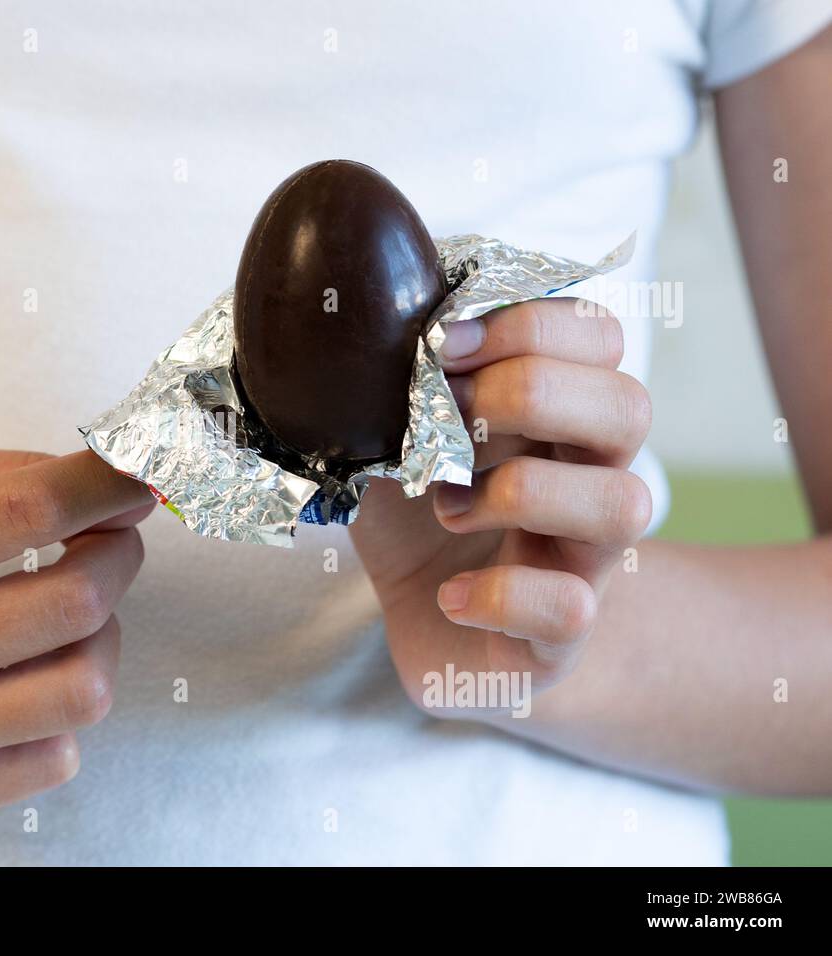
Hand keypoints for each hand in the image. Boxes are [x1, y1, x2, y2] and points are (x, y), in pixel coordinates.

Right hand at [0, 442, 153, 818]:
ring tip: (65, 612)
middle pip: (77, 602)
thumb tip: (118, 487)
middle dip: (118, 553)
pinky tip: (24, 676)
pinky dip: (61, 708)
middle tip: (104, 537)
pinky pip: (58, 755)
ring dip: (101, 636)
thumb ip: (5, 473)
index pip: (32, 512)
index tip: (144, 468)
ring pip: (86, 689)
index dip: (110, 482)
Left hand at [349, 299, 652, 714]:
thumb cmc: (419, 521)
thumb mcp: (396, 444)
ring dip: (521, 492)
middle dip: (531, 393)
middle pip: (628, 406)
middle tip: (452, 416)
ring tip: (446, 507)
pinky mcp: (563, 634)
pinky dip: (500, 595)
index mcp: (558, 415)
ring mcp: (588, 558)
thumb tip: (358, 340)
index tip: (444, 345)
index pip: (599, 336)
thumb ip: (393, 394)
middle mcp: (592, 478)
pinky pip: (569, 607)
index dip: (532, 325)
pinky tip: (450, 595)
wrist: (429, 626)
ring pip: (622, 504)